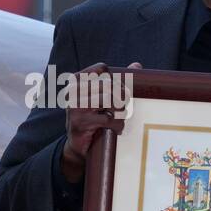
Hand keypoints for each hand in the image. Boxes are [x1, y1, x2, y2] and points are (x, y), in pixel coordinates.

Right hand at [60, 61, 141, 182]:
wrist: (79, 145)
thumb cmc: (95, 117)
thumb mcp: (104, 96)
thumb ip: (119, 80)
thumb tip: (137, 65)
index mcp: (78, 81)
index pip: (102, 69)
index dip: (116, 79)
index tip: (119, 89)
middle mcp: (74, 91)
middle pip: (110, 85)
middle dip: (122, 97)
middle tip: (122, 107)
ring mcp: (76, 106)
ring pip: (110, 100)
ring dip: (121, 112)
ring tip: (117, 118)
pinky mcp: (81, 122)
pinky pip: (109, 119)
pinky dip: (117, 125)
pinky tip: (115, 129)